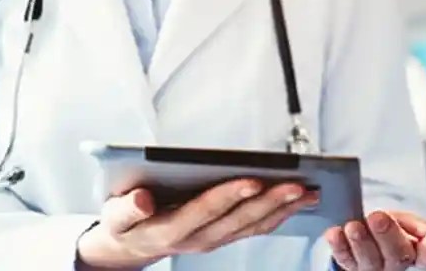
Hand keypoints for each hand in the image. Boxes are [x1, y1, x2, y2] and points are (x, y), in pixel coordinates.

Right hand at [75, 179, 318, 268]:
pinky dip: (279, 215)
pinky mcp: (223, 238)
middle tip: (297, 184)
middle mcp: (197, 240)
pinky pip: (256, 228)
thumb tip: (141, 199)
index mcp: (170, 230)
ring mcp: (213, 241)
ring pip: (253, 226)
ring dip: (282, 209)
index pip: (204, 211)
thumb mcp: (115, 215)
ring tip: (309, 191)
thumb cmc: (124, 221)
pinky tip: (298, 201)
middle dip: (269, 201)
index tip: (253, 179)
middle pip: (238, 220)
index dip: (228, 196)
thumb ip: (126, 209)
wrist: (129, 245)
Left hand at [324, 210, 425, 270]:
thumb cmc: (396, 229)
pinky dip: (339, 247)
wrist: (372, 234)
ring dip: (361, 243)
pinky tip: (336, 234)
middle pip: (397, 256)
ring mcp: (373, 270)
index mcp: (419, 253)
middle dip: (387, 236)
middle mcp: (398, 266)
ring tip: (354, 226)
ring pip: (369, 262)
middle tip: (378, 217)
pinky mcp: (351, 268)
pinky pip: (345, 261)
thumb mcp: (414, 224)